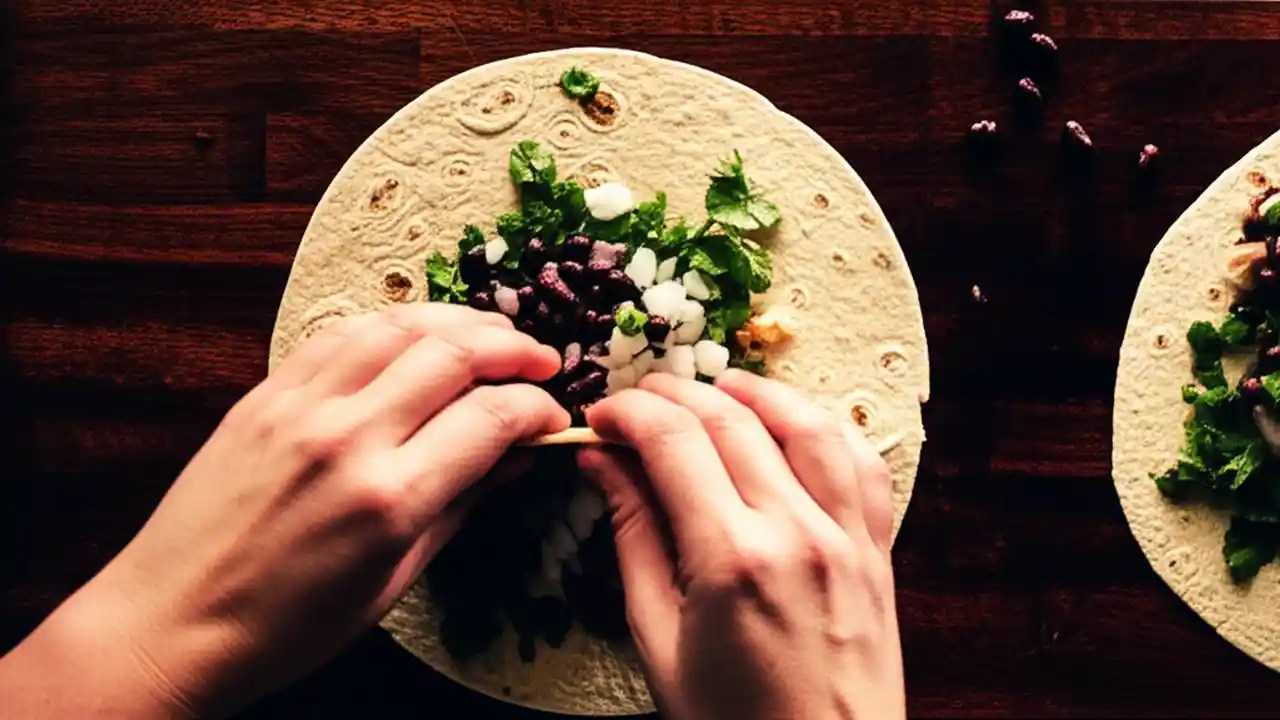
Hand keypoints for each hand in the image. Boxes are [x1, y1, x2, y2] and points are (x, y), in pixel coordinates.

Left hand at [0, 303, 568, 718]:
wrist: (171, 621)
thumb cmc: (287, 626)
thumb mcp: (394, 581)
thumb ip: (461, 506)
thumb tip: (517, 457)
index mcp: (390, 499)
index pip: (492, 418)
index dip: (538, 409)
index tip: (552, 418)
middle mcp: (348, 437)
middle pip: (455, 353)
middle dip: (514, 348)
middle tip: (542, 361)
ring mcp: (301, 406)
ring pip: (399, 325)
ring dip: (458, 321)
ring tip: (490, 334)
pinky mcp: (266, 394)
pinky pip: (341, 333)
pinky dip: (391, 323)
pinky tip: (415, 334)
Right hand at [578, 370, 903, 719]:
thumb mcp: (659, 640)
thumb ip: (635, 538)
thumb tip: (603, 464)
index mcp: (732, 558)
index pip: (673, 441)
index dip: (629, 413)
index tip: (601, 419)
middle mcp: (797, 532)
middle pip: (731, 419)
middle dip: (675, 395)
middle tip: (637, 402)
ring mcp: (848, 537)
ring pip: (805, 422)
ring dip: (755, 391)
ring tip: (714, 387)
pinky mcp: (877, 551)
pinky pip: (862, 463)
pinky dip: (826, 427)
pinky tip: (794, 423)